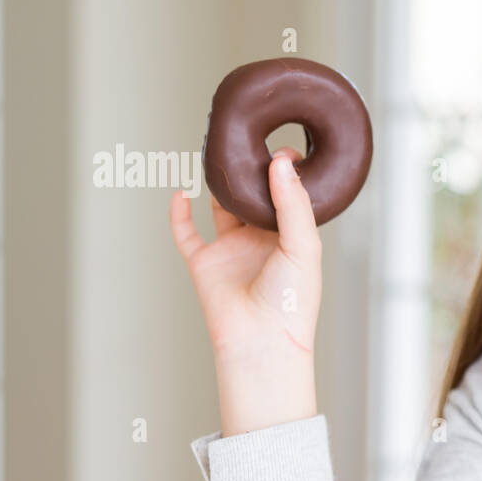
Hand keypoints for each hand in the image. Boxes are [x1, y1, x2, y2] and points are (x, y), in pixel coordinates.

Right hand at [170, 147, 321, 434]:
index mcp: (291, 239)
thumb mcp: (302, 246)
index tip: (284, 148)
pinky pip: (186, 233)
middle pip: (254, 198)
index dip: (286, 174)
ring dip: (218, 184)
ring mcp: (231, 251)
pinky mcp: (204, 263)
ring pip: (221, 208)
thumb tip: (281, 161)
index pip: (289, 198)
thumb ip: (293, 203)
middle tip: (249, 140)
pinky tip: (180, 190)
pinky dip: (178, 213)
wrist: (261, 340)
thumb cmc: (291, 302)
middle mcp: (261, 242)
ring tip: (217, 153)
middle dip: (251, 172)